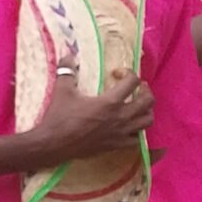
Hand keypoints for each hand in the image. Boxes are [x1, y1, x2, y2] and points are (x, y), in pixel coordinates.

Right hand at [32, 61, 151, 161]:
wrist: (54, 145)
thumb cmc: (59, 118)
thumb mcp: (62, 91)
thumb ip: (67, 71)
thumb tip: (68, 55)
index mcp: (110, 102)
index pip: (132, 82)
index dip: (129, 73)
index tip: (118, 73)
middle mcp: (121, 117)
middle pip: (147, 101)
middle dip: (146, 91)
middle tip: (140, 87)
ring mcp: (121, 133)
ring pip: (147, 121)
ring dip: (147, 110)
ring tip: (139, 105)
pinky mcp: (117, 145)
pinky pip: (137, 139)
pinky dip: (138, 131)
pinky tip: (131, 126)